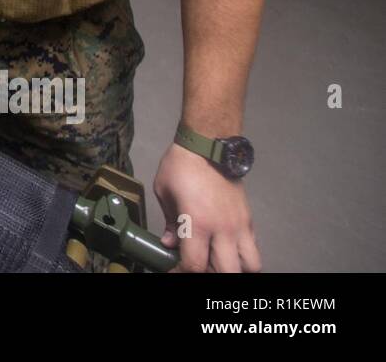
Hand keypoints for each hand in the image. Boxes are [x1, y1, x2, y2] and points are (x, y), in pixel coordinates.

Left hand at [154, 142, 260, 271]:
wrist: (209, 144)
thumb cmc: (181, 166)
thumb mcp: (164, 192)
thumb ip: (168, 222)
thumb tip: (170, 243)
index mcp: (198, 223)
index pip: (195, 265)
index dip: (182, 272)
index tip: (173, 269)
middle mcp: (223, 229)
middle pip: (227, 272)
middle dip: (210, 273)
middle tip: (197, 265)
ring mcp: (240, 225)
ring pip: (251, 264)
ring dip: (234, 267)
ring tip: (217, 259)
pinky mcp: (249, 218)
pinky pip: (253, 247)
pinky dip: (243, 254)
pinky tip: (227, 246)